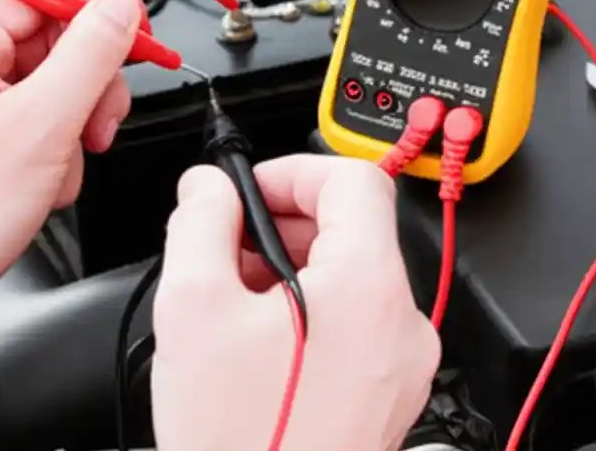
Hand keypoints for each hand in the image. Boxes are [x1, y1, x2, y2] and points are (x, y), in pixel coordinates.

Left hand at [0, 0, 141, 357]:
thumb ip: (90, 56)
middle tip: (101, 119)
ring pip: (56, 82)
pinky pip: (42, 120)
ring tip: (66, 162)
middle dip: (91, 79)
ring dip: (78, 123)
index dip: (97, 2)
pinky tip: (46, 182)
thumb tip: (120, 8)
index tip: (136, 31)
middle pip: (55, 34)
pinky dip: (58, 150)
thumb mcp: (42, 126)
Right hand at [151, 155, 439, 450]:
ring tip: (232, 307)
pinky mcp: (388, 396)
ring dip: (291, 271)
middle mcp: (402, 323)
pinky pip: (357, 325)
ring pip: (352, 279)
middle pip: (353, 230)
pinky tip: (257, 346)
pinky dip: (310, 314)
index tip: (249, 190)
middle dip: (282, 226)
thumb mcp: (193, 310)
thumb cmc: (242, 441)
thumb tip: (208, 186)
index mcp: (368, 288)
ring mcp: (402, 365)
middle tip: (224, 250)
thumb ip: (201, 223)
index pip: (352, 180)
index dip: (293, 170)